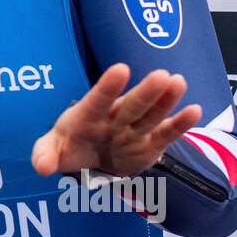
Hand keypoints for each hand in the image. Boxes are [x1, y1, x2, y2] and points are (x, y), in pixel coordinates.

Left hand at [32, 63, 200, 178]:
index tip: (121, 69)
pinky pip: (166, 133)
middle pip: (130, 106)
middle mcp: (113, 119)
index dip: (108, 87)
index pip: (97, 101)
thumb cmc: (68, 146)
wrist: (90, 157)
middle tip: (161, 75)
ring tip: (178, 82)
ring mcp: (133, 130)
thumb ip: (44, 155)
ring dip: (165, 100)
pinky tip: (194, 110)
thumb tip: (41, 167)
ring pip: (151, 115)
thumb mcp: (51, 151)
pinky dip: (180, 124)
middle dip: (144, 93)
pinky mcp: (150, 144)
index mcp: (87, 116)